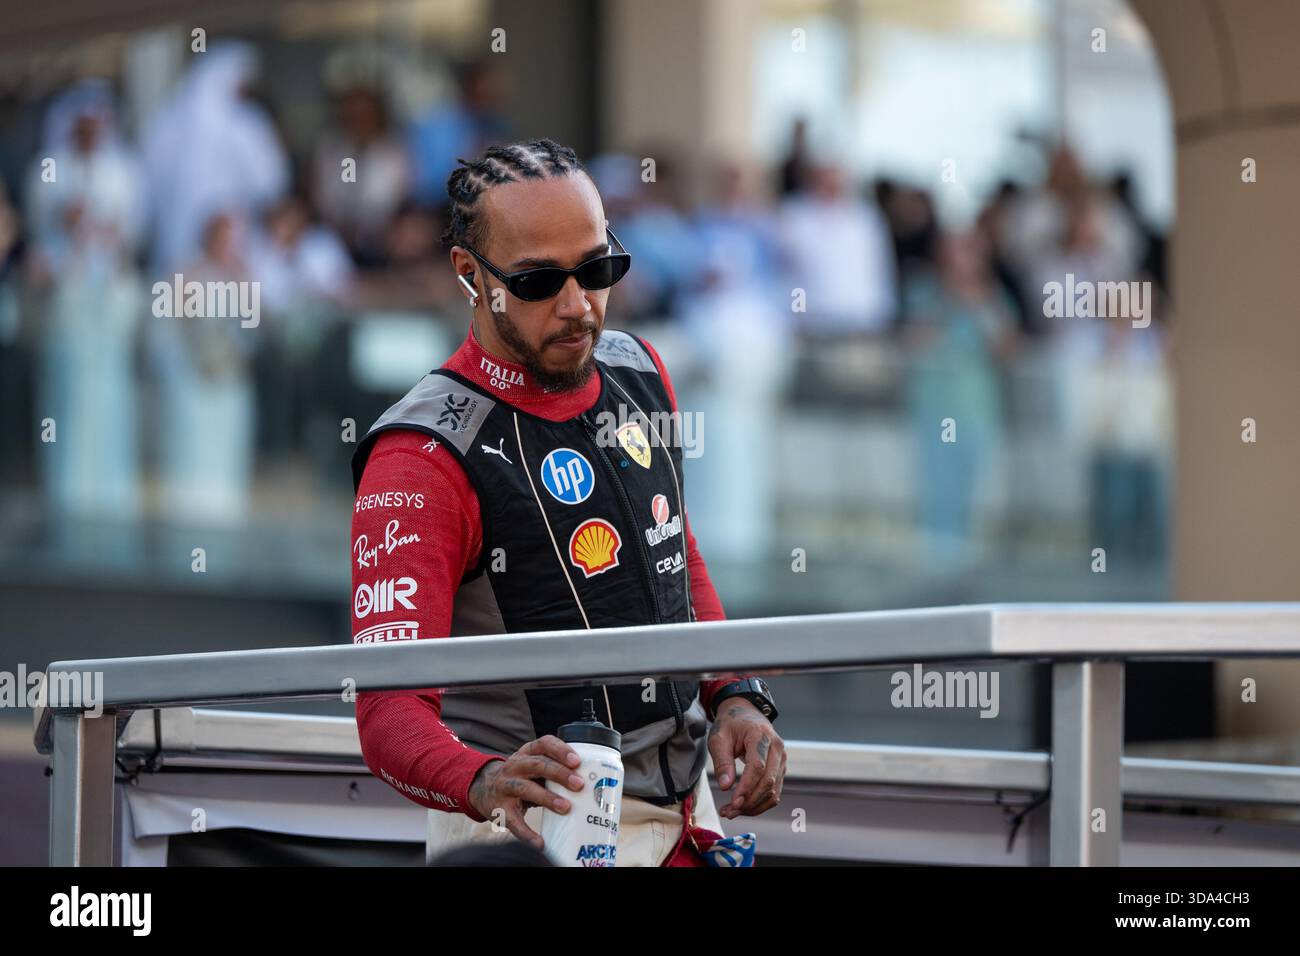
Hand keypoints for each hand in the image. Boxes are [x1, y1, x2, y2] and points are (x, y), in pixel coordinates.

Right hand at [467, 735, 585, 849]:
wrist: (483, 789)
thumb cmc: (521, 777)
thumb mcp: (533, 767)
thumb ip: (553, 771)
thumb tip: (589, 786)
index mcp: (526, 753)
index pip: (543, 744)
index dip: (560, 750)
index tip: (576, 761)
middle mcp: (514, 766)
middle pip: (537, 765)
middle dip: (559, 773)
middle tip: (578, 784)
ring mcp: (505, 786)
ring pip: (526, 789)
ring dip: (547, 798)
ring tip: (566, 807)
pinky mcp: (499, 808)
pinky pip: (514, 821)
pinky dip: (527, 833)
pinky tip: (540, 842)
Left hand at [708, 698, 785, 819]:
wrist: (745, 713)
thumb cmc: (730, 724)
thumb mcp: (719, 738)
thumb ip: (722, 761)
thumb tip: (726, 786)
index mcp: (760, 735)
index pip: (758, 767)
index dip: (746, 787)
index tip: (733, 802)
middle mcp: (777, 747)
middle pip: (768, 782)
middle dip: (749, 801)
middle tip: (728, 812)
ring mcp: (781, 759)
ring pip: (773, 791)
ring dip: (754, 806)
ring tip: (731, 812)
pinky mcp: (780, 769)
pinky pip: (775, 792)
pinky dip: (760, 803)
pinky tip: (743, 808)